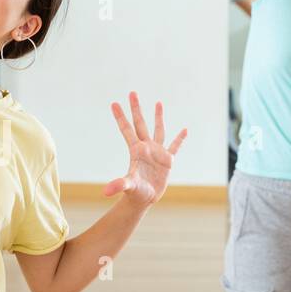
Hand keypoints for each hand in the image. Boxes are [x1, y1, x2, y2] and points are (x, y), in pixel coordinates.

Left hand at [103, 92, 187, 206]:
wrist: (145, 199)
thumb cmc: (135, 192)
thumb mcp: (128, 186)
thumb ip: (119, 185)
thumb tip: (106, 191)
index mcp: (136, 150)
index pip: (127, 129)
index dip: (121, 116)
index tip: (114, 103)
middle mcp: (146, 147)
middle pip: (140, 123)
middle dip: (136, 108)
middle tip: (132, 92)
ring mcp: (157, 152)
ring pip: (158, 130)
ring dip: (158, 117)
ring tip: (158, 102)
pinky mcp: (167, 160)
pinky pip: (175, 146)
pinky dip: (180, 139)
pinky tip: (185, 130)